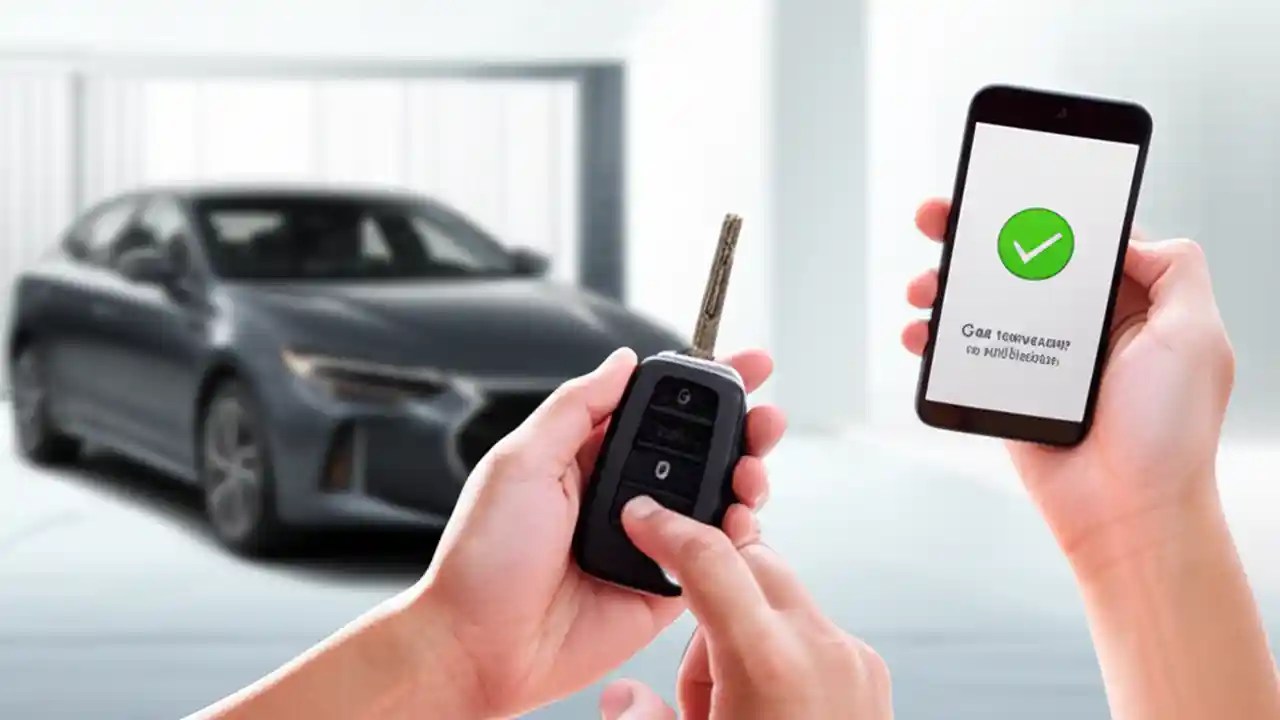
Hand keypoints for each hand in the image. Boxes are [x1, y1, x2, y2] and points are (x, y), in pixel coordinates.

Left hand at [410, 347, 787, 717]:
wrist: (479, 648)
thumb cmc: (483, 559)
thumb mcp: (520, 461)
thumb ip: (577, 408)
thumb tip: (622, 361)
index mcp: (588, 456)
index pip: (657, 408)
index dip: (703, 385)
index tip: (743, 363)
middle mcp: (622, 494)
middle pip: (699, 450)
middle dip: (742, 428)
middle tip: (767, 417)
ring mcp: (648, 539)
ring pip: (714, 499)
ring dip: (744, 478)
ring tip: (753, 469)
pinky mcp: (663, 586)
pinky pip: (712, 556)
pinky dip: (737, 536)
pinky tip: (741, 518)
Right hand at [596, 498, 890, 719]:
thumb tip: (624, 697)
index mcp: (772, 665)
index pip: (710, 560)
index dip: (667, 530)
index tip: (643, 518)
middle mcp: (822, 649)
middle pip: (749, 566)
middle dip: (709, 601)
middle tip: (698, 688)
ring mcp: (854, 661)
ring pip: (778, 600)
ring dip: (744, 633)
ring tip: (736, 715)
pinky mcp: (871, 675)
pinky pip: (809, 634)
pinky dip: (779, 654)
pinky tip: (771, 714)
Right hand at [903, 199, 1234, 572]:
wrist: (1127, 515)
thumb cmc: (1169, 435)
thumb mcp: (1197, 335)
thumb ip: (1175, 269)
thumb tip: (1130, 232)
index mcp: (1133, 304)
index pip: (1079, 237)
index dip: (1040, 206)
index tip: (1003, 184)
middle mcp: (1085, 325)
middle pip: (1018, 261)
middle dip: (974, 235)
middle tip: (938, 216)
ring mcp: (1042, 358)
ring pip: (984, 303)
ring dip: (945, 284)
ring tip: (924, 286)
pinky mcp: (1008, 390)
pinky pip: (964, 353)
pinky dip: (935, 338)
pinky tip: (920, 331)